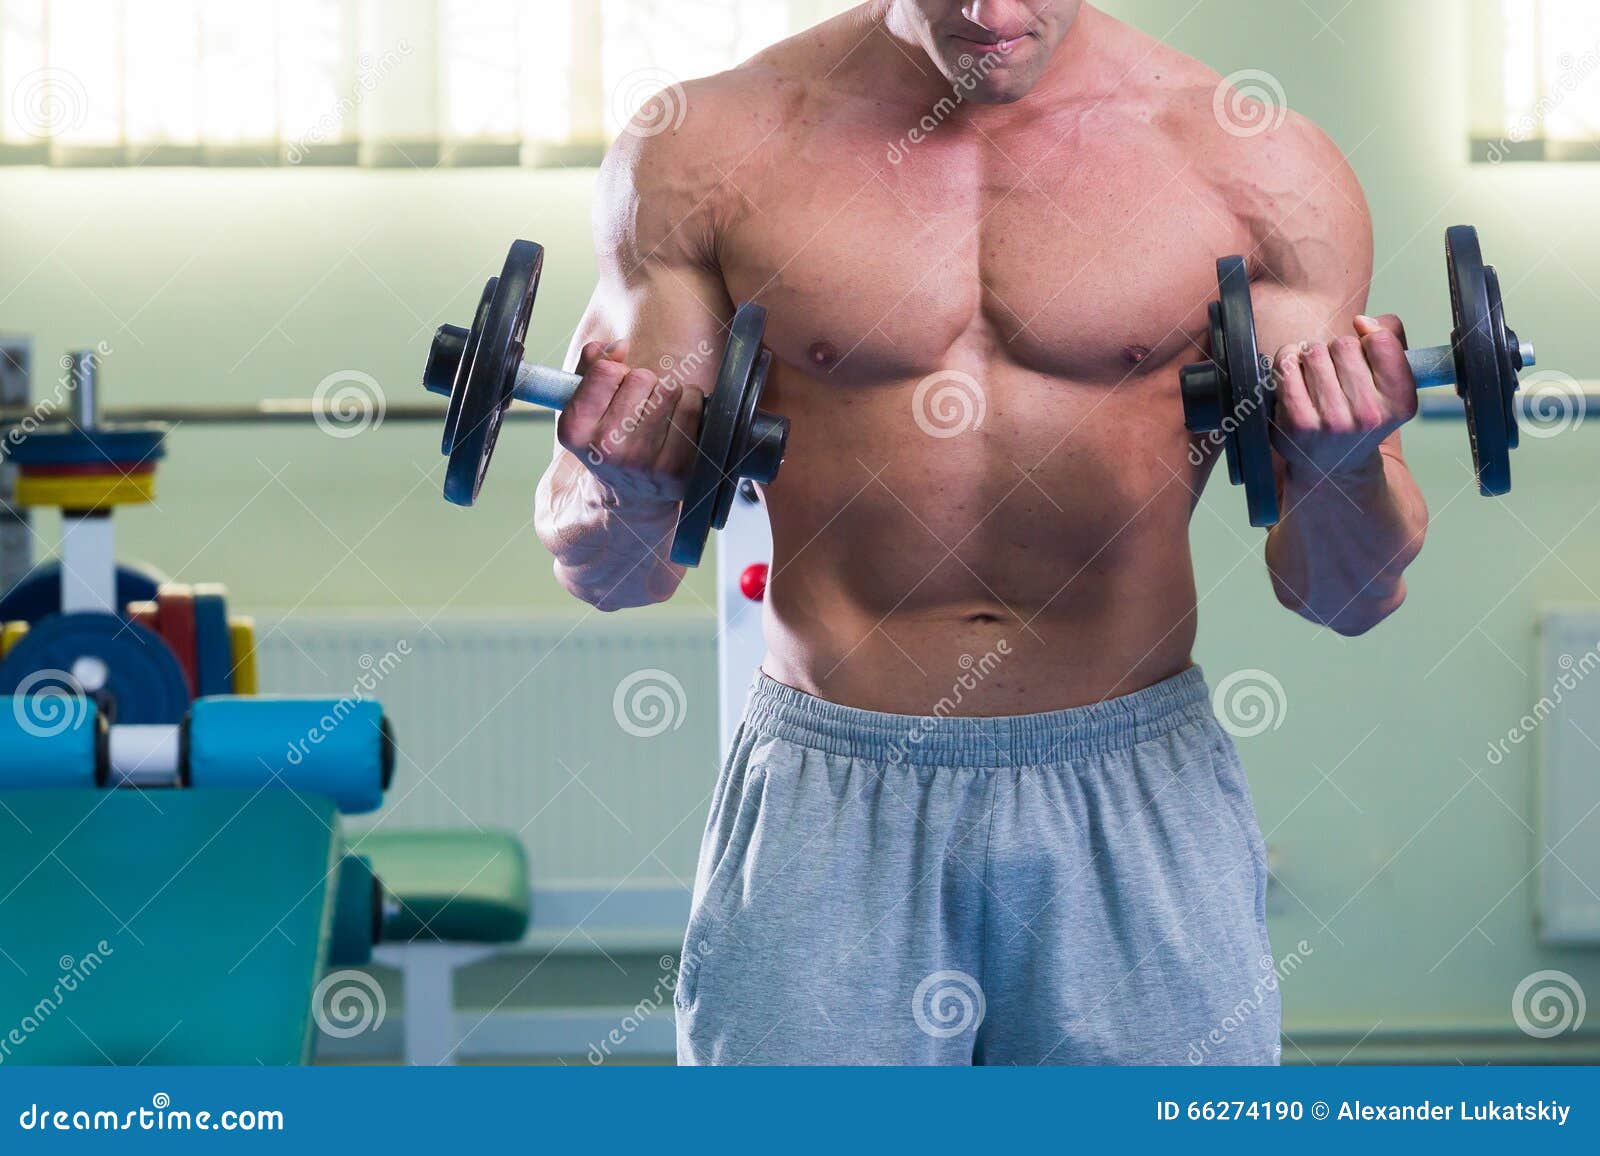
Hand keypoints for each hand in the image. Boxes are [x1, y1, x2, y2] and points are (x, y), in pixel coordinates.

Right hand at [556, 340, 704, 506]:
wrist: (628, 496)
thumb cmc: (609, 442)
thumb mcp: (585, 405)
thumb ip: (591, 365)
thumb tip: (618, 346)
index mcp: (576, 429)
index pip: (606, 370)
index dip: (617, 372)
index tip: (616, 389)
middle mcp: (607, 448)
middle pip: (642, 378)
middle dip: (645, 384)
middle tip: (640, 408)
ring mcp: (644, 462)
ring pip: (670, 390)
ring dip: (670, 395)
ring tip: (659, 417)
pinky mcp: (677, 470)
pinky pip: (693, 408)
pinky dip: (691, 407)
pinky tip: (677, 426)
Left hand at [1271, 315, 1418, 486]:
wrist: (1333, 465)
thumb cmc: (1360, 414)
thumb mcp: (1390, 383)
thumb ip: (1390, 341)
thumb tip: (1363, 322)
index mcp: (1399, 402)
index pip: (1381, 342)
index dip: (1367, 338)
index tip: (1362, 351)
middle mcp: (1369, 415)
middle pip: (1344, 344)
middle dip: (1337, 349)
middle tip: (1335, 369)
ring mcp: (1332, 422)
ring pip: (1314, 352)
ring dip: (1310, 354)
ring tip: (1314, 372)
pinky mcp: (1297, 424)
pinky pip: (1286, 367)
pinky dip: (1287, 360)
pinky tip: (1293, 372)